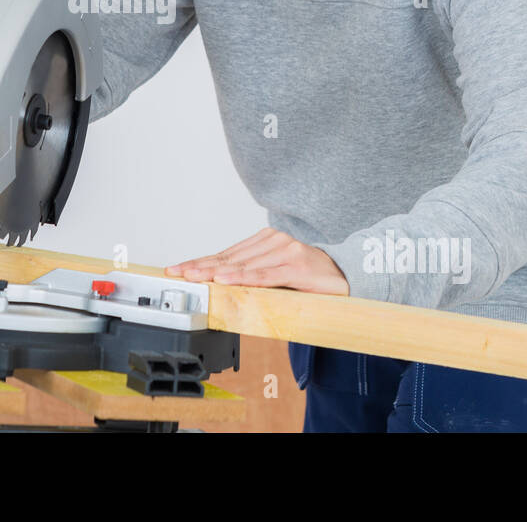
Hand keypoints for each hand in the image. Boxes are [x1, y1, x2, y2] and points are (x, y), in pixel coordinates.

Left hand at [165, 228, 349, 295]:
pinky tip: (227, 280)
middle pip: (230, 258)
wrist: (348, 276)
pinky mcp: (298, 265)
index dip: (200, 261)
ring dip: (217, 273)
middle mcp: (274, 241)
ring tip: (196, 278)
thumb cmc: (309, 278)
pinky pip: (267, 275)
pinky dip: (245, 278)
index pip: (226, 254)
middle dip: (201, 267)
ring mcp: (286, 251)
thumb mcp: (276, 276)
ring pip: (245, 266)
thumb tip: (218, 285)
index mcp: (265, 240)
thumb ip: (252, 276)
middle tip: (179, 273)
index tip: (177, 268)